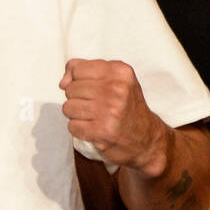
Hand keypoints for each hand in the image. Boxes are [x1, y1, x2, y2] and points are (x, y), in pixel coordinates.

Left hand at [60, 59, 170, 176]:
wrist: (147, 140)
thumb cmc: (126, 107)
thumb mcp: (114, 80)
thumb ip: (84, 70)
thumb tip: (63, 82)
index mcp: (120, 72)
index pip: (77, 69)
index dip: (80, 81)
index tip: (96, 89)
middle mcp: (116, 89)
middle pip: (70, 89)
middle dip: (78, 99)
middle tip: (97, 106)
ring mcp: (109, 111)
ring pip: (68, 107)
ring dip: (77, 115)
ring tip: (95, 117)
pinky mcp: (102, 131)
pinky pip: (72, 126)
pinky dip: (80, 129)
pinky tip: (95, 129)